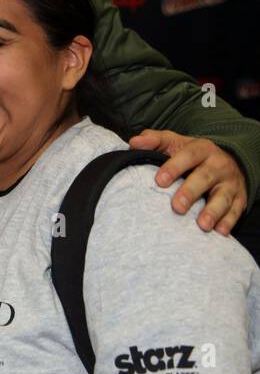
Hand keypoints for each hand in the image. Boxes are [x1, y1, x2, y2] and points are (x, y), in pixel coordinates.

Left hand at [129, 129, 248, 233]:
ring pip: (223, 197)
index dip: (174, 167)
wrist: (226, 162)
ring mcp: (230, 183)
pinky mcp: (239, 199)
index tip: (159, 181)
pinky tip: (219, 232)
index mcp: (201, 149)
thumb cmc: (190, 155)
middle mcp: (218, 165)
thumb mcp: (174, 143)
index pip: (188, 156)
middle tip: (177, 207)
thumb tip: (134, 142)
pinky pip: (235, 211)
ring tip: (202, 225)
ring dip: (212, 211)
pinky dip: (228, 221)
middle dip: (191, 192)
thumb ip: (154, 141)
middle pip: (205, 177)